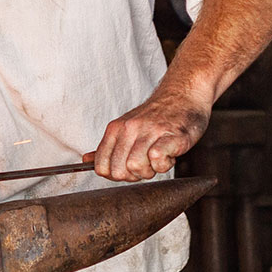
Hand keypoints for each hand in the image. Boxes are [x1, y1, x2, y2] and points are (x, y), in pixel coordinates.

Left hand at [86, 80, 212, 180]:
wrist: (184, 95)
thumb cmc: (157, 116)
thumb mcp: (126, 127)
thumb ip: (107, 147)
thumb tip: (86, 160)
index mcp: (116, 128)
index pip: (101, 166)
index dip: (115, 175)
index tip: (129, 168)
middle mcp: (130, 128)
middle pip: (119, 171)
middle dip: (134, 175)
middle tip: (147, 163)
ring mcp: (151, 131)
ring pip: (136, 167)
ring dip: (151, 170)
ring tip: (160, 157)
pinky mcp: (172, 135)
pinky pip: (158, 159)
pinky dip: (164, 164)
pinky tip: (170, 155)